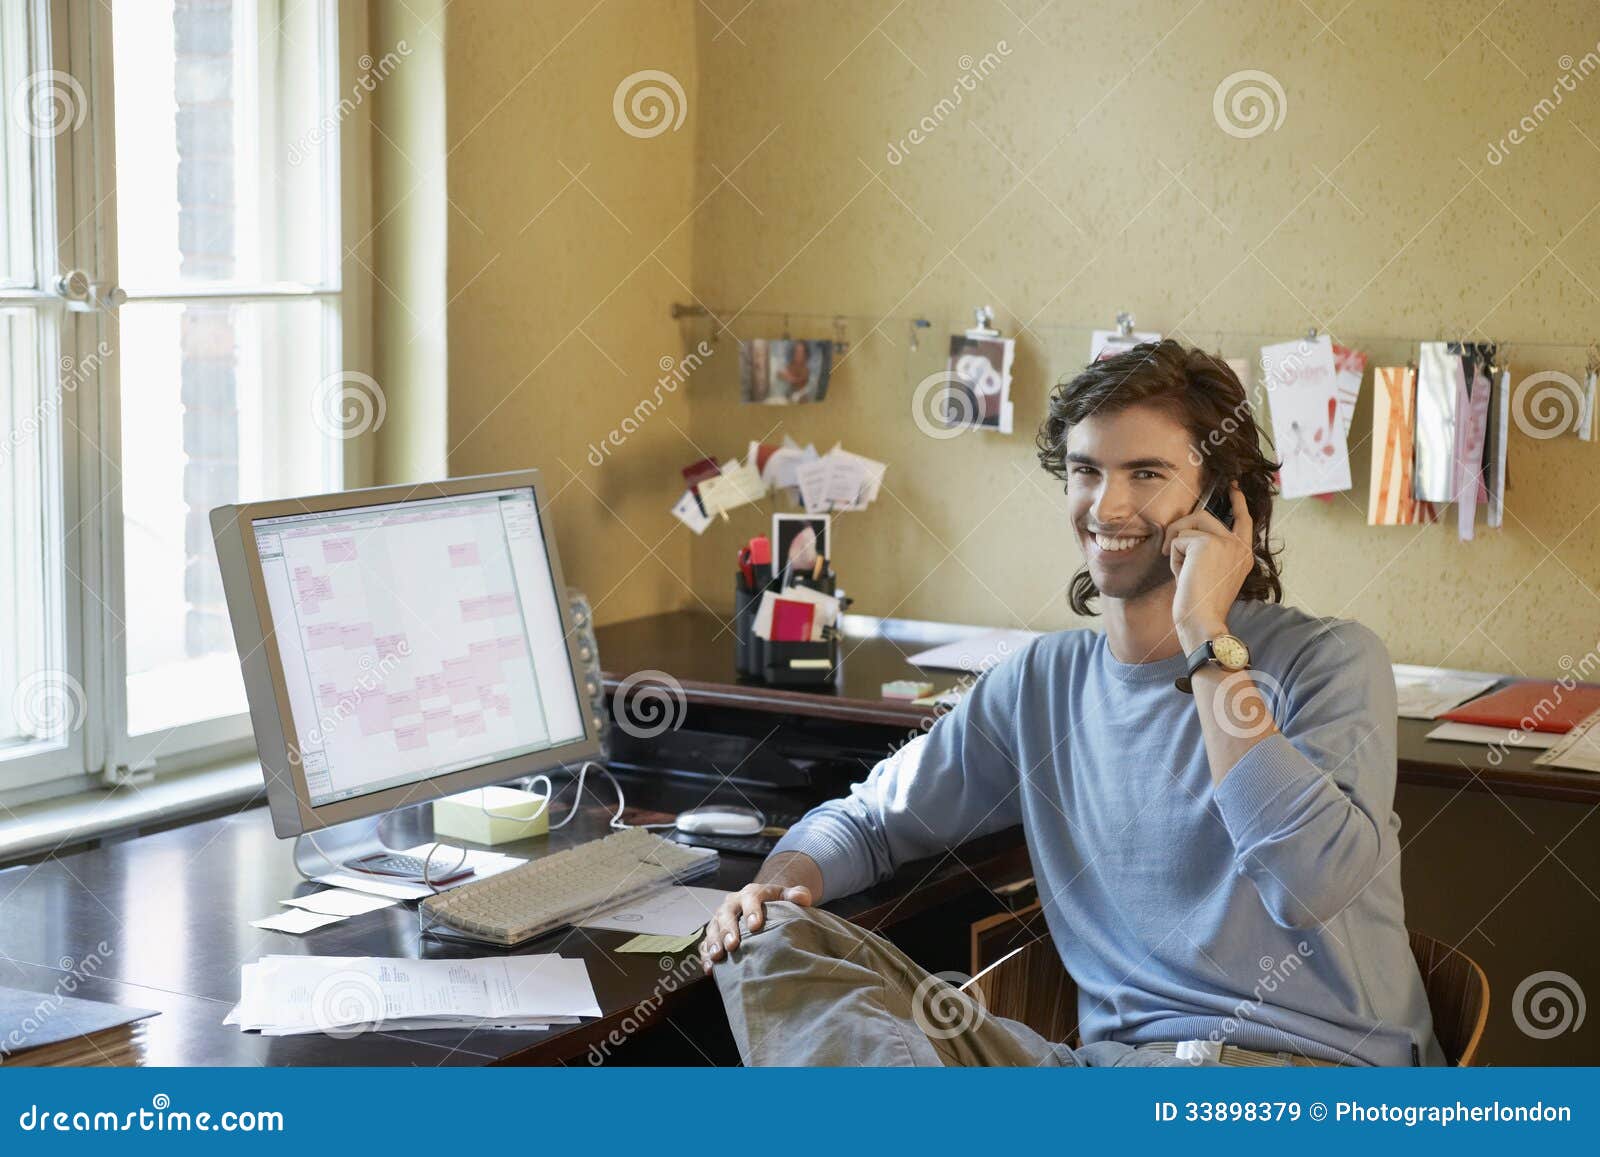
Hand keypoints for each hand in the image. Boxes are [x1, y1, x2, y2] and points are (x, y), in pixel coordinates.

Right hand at [700, 882, 813, 971]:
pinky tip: (709, 968)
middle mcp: (732, 904)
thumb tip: (802, 898)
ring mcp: (720, 918)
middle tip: (733, 945)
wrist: (762, 903)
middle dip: (728, 930)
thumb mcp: (787, 895)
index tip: (756, 925)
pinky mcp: (715, 933)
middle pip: (726, 914)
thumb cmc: (776, 902)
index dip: (752, 910)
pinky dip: (705, 955)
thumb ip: (797, 894)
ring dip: (714, 942)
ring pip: (713, 928)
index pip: (750, 898)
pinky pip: (705, 943)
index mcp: (751, 893)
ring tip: (717, 956)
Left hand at [1163, 481, 1254, 648]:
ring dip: (1176, 545)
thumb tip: (1183, 533)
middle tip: (1167, 550)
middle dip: (1180, 529)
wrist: (1202, 622)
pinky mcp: (1208, 543)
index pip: (1244, 520)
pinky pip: (1179, 539)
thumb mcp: (1208, 574)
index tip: (1234, 486)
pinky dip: (1173, 557)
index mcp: (1243, 555)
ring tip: (1179, 570)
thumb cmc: (1200, 605)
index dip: (1238, 501)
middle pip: (1203, 517)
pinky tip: (1181, 575)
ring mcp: (1226, 543)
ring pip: (1190, 524)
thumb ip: (1206, 552)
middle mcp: (1240, 546)